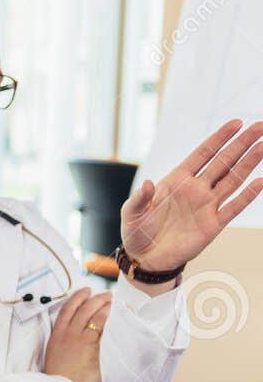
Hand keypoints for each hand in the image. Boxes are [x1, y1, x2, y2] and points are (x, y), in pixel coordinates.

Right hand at [42, 288, 110, 381]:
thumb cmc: (61, 380)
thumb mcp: (57, 359)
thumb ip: (67, 348)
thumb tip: (78, 346)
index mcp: (56, 337)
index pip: (66, 310)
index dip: (77, 298)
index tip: (85, 291)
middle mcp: (66, 334)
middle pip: (80, 308)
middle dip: (94, 297)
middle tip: (105, 294)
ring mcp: (77, 338)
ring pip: (91, 313)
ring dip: (103, 303)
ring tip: (111, 299)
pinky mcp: (89, 344)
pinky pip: (100, 324)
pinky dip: (107, 315)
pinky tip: (113, 311)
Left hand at [120, 119, 262, 276]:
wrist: (145, 258)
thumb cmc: (137, 232)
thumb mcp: (131, 213)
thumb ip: (140, 198)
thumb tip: (148, 183)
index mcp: (177, 180)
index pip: (203, 154)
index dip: (219, 138)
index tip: (237, 123)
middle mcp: (196, 189)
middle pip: (224, 161)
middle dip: (242, 143)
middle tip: (260, 126)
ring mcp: (206, 205)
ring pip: (233, 179)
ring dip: (249, 163)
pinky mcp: (212, 224)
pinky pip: (233, 207)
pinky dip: (247, 195)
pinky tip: (260, 182)